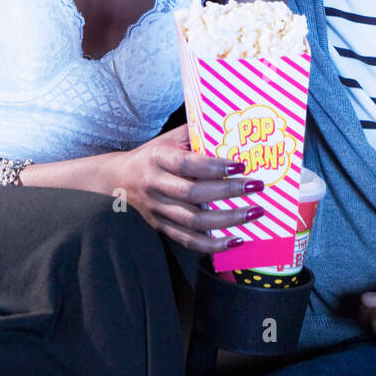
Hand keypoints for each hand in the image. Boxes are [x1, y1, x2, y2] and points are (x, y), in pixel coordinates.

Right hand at [106, 124, 266, 253]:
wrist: (120, 180)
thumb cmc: (154, 155)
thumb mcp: (170, 138)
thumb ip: (196, 134)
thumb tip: (230, 131)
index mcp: (158, 158)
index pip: (187, 164)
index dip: (214, 166)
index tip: (240, 164)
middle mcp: (156, 185)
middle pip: (192, 193)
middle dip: (228, 192)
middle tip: (256, 187)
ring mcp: (158, 210)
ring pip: (193, 221)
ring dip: (227, 220)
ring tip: (253, 213)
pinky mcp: (162, 228)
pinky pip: (188, 241)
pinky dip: (213, 245)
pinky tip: (236, 241)